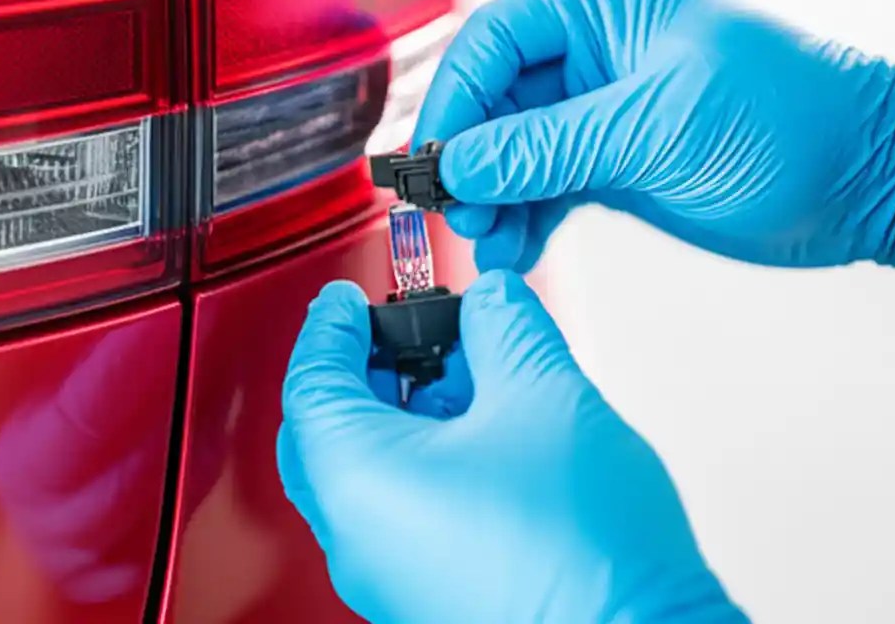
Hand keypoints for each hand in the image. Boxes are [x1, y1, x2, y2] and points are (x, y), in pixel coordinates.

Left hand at [277, 271, 747, 622]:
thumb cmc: (583, 556)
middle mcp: (354, 536)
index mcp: (354, 478)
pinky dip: (421, 465)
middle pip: (326, 430)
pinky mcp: (422, 597)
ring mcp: (385, 576)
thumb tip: (490, 302)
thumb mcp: (546, 399)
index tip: (348, 300)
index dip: (331, 325)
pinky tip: (485, 443)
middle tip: (404, 335)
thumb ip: (506, 329)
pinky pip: (395, 515)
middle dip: (364, 372)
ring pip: (364, 475)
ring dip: (403, 418)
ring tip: (468, 382)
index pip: (311, 380)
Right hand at [414, 0, 894, 272]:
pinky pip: (546, 187)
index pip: (499, 36)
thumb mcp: (657, 126)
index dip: (458, 93)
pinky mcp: (615, 164)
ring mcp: (604, 112)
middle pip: (497, 97)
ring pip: (515, 150)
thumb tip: (463, 162)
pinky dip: (526, 219)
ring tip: (487, 238)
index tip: (438, 151)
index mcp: (608, 8)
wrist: (868, 183)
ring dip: (493, 196)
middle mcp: (598, 55)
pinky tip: (516, 250)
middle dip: (471, 155)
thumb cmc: (795, 121)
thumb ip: (550, 146)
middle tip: (457, 206)